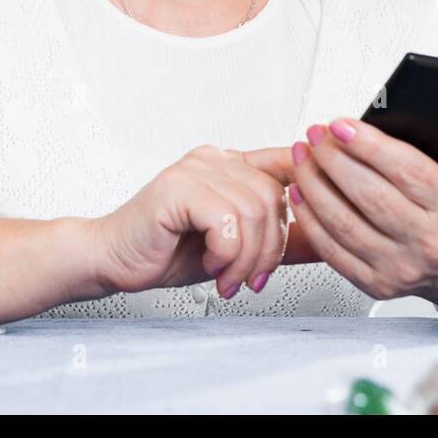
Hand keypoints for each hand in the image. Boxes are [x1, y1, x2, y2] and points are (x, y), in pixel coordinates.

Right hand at [92, 145, 318, 300]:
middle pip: (275, 196)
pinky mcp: (177, 188)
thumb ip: (272, 236)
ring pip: (254, 211)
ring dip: (246, 259)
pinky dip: (225, 254)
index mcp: (230, 164)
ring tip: (226, 277)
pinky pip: (226, 222)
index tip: (323, 211)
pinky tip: (209, 266)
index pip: (287, 161)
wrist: (113, 260)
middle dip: (271, 249)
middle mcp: (214, 159)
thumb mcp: (234, 246)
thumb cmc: (167, 251)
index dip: (311, 183)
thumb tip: (322, 243)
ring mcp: (194, 169)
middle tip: (251, 279)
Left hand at [286, 102, 437, 300]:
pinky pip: (333, 250)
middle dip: (334, 160)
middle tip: (314, 133)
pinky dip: (310, 218)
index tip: (340, 123)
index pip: (407, 172)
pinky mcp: (376, 285)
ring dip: (314, 185)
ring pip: (344, 222)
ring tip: (302, 155)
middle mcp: (430, 243)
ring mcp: (401, 268)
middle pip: (369, 195)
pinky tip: (300, 190)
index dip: (369, 145)